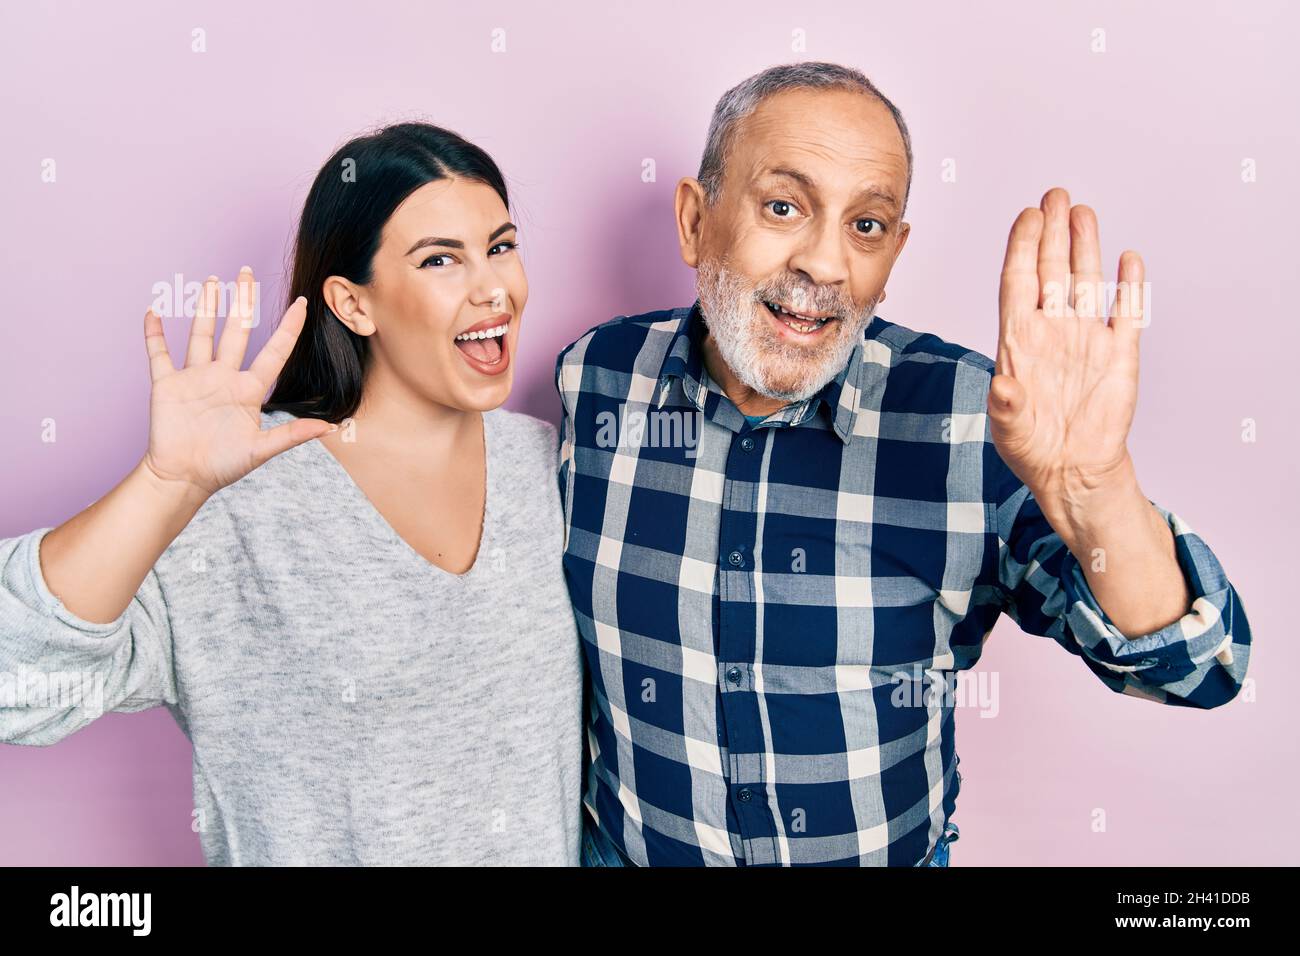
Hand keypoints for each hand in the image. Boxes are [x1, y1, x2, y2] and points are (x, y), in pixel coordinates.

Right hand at [141, 267, 333, 498]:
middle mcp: (224, 377)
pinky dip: (154, 334)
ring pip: (201, 334)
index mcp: (249, 390)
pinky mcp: (167, 385)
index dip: (288, 327)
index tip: (302, 302)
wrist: (183, 478)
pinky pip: (159, 354)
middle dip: (243, 301)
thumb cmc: (223, 466)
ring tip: (212, 282)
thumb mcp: (261, 450)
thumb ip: (293, 434)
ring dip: (205, 308)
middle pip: (236, 331)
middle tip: (247, 271)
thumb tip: (330, 427)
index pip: (274, 351)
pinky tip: (154, 312)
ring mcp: (195, 378)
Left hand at [989, 187, 1146, 528]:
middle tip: (1056, 194)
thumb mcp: (1009, 427)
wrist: (1073, 471)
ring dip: (1085, 246)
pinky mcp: (1119, 354)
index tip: (1027, 215)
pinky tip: (1128, 258)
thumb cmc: (1031, 448)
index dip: (1022, 246)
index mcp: (1019, 340)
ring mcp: (1087, 339)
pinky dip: (1129, 285)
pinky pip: (1126, 311)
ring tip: (1082, 211)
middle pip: (1052, 270)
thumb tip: (1002, 385)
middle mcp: (1053, 331)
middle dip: (1053, 231)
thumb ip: (1006, 404)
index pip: (1019, 281)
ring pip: (1086, 280)